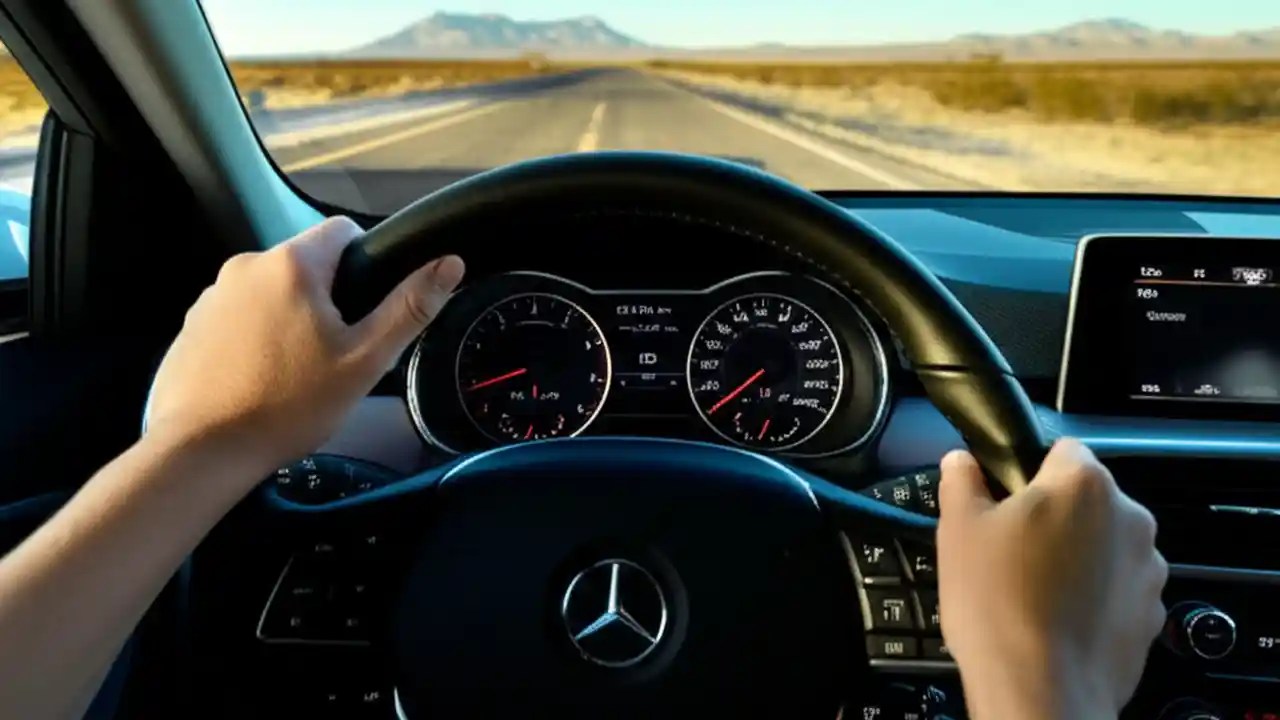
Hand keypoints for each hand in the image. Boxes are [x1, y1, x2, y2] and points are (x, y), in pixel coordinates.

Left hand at [145, 216, 464, 473]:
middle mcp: (246, 266)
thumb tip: (449, 264)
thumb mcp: (364, 360)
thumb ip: (409, 308)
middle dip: (327, 300)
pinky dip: (255, 338)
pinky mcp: (192, 325)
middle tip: (338, 353)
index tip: (368, 311)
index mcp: (292, 264)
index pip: (344, 231)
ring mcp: (211, 295)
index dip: (367, 265)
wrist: (202, 450)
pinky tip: (261, 380)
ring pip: (272, 293)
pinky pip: (238, 318)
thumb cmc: (289, 405)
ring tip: (297, 373)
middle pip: (307, 266)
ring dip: (289, 318)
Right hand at [936, 439, 1167, 718]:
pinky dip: (1096, 597)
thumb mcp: (958, 530)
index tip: (1005, 503)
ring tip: (1035, 591)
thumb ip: (962, 482)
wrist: (1041, 691)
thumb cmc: (997, 602)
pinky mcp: (1153, 615)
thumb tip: (961, 462)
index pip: (1062, 449)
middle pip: (1087, 499)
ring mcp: (1149, 569)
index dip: (1029, 473)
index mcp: (1084, 483)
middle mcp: (1130, 517)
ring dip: (1079, 557)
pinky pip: (1118, 589)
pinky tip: (1060, 620)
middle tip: (1012, 550)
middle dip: (1056, 516)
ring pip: (1105, 545)